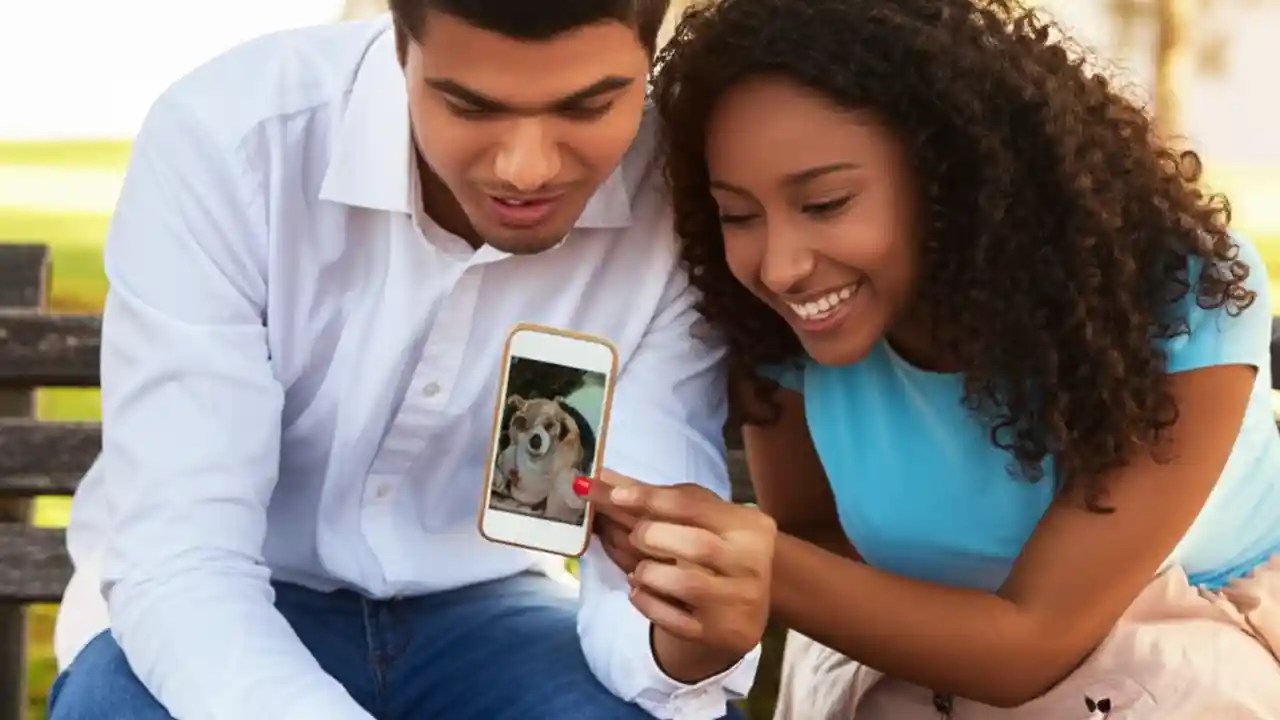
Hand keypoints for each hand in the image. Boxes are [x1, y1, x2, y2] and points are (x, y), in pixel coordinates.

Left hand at [588, 476, 775, 664]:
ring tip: (639, 570)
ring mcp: (737, 602)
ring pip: (684, 584)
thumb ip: (659, 498)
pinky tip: (641, 591)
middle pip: (695, 545)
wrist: (747, 605)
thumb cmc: (719, 550)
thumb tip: (606, 479)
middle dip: (652, 537)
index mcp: (748, 527)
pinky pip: (673, 620)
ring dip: (647, 572)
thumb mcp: (702, 518)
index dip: (650, 498)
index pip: (694, 506)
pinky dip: (647, 602)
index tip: (616, 496)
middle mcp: (750, 564)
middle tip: (635, 536)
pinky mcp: (719, 633)